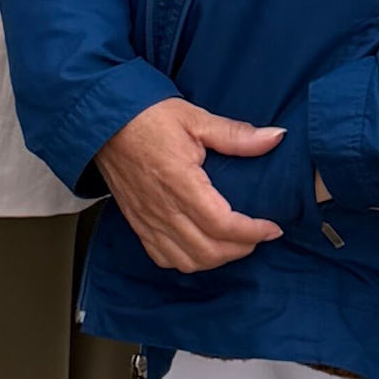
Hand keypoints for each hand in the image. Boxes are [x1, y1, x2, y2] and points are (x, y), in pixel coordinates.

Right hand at [95, 97, 286, 273]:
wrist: (104, 122)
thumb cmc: (146, 117)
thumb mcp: (196, 119)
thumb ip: (236, 135)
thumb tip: (274, 137)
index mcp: (180, 183)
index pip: (223, 225)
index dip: (253, 232)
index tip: (272, 227)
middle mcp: (163, 209)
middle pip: (209, 251)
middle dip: (241, 248)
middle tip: (258, 234)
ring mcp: (148, 220)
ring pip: (188, 261)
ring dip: (216, 258)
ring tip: (233, 243)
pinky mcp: (137, 224)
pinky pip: (163, 258)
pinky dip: (187, 261)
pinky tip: (200, 247)